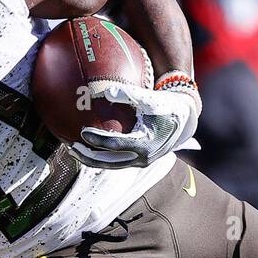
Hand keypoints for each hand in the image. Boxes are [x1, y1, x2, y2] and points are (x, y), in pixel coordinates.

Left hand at [70, 80, 200, 168]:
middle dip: (88, 156)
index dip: (97, 140)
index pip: (115, 145)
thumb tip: (104, 91)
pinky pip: (116, 162)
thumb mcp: (150, 97)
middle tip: (71, 147)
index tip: (82, 132)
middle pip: (109, 162)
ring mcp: (141, 162)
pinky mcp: (139, 161)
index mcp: (145, 143)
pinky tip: (90, 148)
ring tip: (75, 150)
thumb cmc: (167, 105)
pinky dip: (102, 157)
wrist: (185, 120)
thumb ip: (128, 94)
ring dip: (92, 159)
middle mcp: (142, 157)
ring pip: (111, 166)